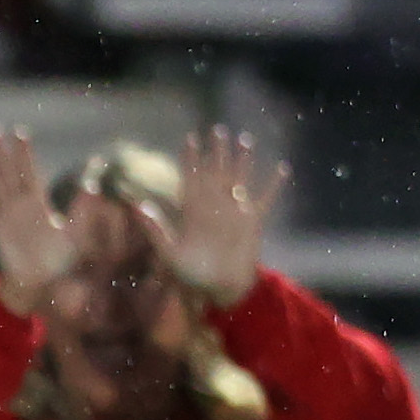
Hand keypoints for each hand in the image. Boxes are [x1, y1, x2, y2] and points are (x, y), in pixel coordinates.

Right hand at [0, 127, 73, 315]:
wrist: (40, 282)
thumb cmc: (60, 259)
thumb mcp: (75, 231)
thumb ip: (82, 208)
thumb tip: (95, 186)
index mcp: (39, 203)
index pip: (30, 170)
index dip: (25, 152)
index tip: (20, 131)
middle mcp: (21, 205)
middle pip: (9, 171)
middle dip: (2, 150)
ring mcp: (7, 215)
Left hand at [158, 125, 286, 309]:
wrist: (219, 290)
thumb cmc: (192, 277)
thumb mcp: (169, 254)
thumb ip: (156, 230)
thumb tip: (137, 206)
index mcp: (194, 213)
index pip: (192, 179)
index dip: (191, 160)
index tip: (190, 139)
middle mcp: (214, 208)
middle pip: (216, 173)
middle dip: (216, 152)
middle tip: (217, 129)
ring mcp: (235, 213)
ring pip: (239, 179)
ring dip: (242, 160)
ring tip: (245, 139)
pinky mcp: (253, 223)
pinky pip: (266, 200)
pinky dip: (273, 186)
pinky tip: (282, 169)